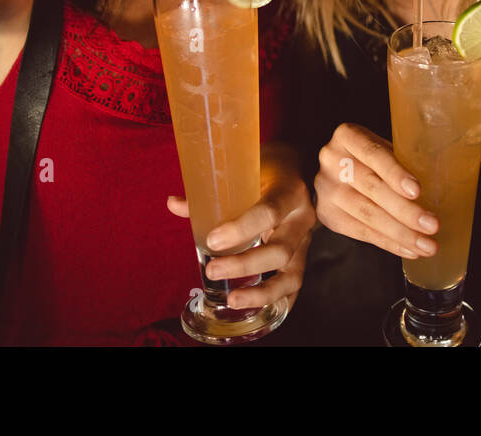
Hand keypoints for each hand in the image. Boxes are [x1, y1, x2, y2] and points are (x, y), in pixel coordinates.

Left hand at [166, 142, 313, 309]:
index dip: (241, 229)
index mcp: (289, 191)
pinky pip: (294, 284)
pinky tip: (259, 312)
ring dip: (262, 293)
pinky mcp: (302, 256)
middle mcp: (302, 218)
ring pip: (292, 275)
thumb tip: (174, 204)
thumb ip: (211, 193)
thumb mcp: (244, 172)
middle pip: (280, 250)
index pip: (269, 212)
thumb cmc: (266, 169)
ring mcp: (305, 241)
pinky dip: (278, 301)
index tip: (212, 240)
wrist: (296, 169)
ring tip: (232, 301)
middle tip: (212, 270)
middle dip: (245, 265)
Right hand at [312, 122, 442, 259]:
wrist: (337, 170)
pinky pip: (361, 232)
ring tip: (427, 244)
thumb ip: (410, 159)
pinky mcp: (327, 215)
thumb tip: (463, 169)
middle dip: (404, 211)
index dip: (395, 173)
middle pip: (371, 188)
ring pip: (366, 215)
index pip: (373, 153)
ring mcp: (327, 189)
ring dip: (401, 233)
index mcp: (348, 136)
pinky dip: (389, 243)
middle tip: (432, 225)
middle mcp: (332, 160)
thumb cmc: (373, 157)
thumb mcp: (387, 147)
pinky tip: (409, 249)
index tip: (417, 191)